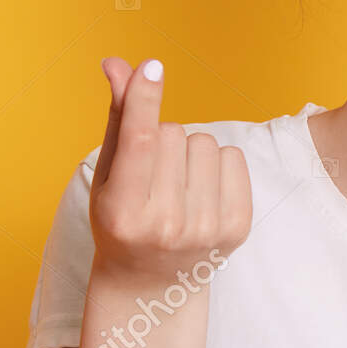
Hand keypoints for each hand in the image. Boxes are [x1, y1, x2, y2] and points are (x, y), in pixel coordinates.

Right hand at [89, 57, 251, 283]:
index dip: (145, 99)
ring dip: (190, 152)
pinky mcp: (238, 227)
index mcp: (124, 212)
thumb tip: (118, 64)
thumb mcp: (108, 176)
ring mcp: (206, 228)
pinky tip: (201, 192)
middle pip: (174, 133)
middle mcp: (167, 223)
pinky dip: (217, 165)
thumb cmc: (121, 221)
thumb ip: (118, 118)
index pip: (140, 142)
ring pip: (205, 141)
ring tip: (176, 185)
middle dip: (162, 138)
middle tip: (152, 175)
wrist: (152, 283)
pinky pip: (233, 157)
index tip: (153, 66)